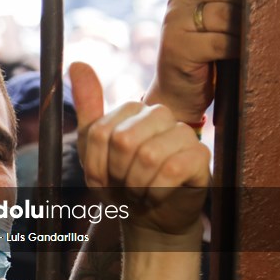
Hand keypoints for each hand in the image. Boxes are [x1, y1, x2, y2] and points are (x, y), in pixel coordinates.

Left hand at [71, 62, 207, 241]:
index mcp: (133, 109)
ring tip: (139, 191)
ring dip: (136, 184)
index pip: (101, 131)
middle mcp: (161, 115)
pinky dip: (155, 191)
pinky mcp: (201, 157)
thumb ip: (87, 107)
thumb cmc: (120, 180)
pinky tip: (156, 195)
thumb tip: (77, 63)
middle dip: (116, 173)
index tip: (102, 176)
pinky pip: (172, 171)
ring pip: (148, 156)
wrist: (149, 215)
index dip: (95, 163)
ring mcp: (184, 134)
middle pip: (123, 141)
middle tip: (123, 185)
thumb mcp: (93, 147)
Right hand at [143, 0, 241, 122]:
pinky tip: (240, 54)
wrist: (177, 92)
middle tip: (257, 19)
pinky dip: (237, 48)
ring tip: (250, 38)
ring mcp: (173, 23)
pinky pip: (220, 41)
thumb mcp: (212, 18)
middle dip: (245, 2)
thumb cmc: (205, 53)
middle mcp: (176, 0)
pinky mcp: (177, 48)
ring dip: (243, 28)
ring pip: (223, 13)